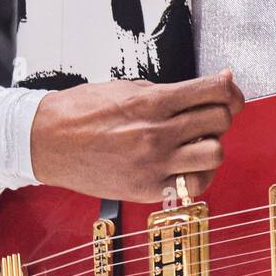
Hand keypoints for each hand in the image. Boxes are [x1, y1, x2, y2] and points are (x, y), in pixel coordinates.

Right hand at [30, 69, 243, 202]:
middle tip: (206, 114)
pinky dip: (199, 174)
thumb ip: (171, 90)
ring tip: (197, 140)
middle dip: (220, 113)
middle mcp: (156, 134)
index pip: (213, 91)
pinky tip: (187, 164)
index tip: (227, 90)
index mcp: (152, 102)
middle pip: (220, 120)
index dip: (229, 88)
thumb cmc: (82, 111)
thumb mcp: (128, 87)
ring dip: (212, 144)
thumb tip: (212, 85)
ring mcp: (153, 165)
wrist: (46, 141)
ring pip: (215, 153)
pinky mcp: (147, 190)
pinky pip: (194, 185)